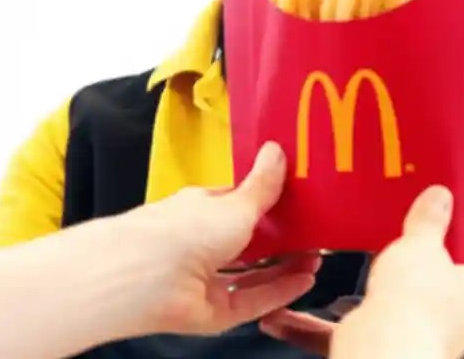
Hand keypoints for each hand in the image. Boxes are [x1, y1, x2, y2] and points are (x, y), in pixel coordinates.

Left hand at [113, 142, 320, 336]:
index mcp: (201, 211)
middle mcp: (200, 245)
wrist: (148, 276)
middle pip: (248, 245)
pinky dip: (278, 292)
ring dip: (284, 269)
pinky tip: (303, 281)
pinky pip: (251, 301)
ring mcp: (205, 280)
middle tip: (314, 237)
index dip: (268, 206)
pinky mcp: (212, 312)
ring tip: (315, 260)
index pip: (238, 206)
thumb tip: (277, 152)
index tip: (299, 205)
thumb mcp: (236, 202)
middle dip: (282, 242)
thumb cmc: (183, 229)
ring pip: (251, 276)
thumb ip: (263, 185)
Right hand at [346, 186, 463, 357]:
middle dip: (446, 240)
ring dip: (422, 262)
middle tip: (429, 212)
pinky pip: (416, 299)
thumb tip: (441, 196)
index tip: (462, 203)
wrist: (382, 350)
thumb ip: (432, 218)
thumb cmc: (415, 299)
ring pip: (438, 283)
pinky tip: (387, 263)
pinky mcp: (418, 333)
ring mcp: (447, 327)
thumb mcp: (423, 244)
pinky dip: (405, 282)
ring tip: (404, 233)